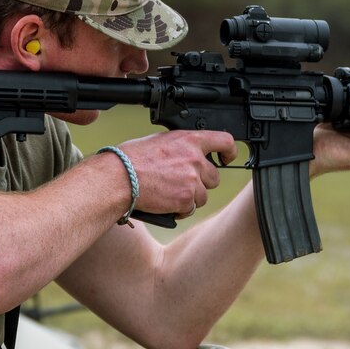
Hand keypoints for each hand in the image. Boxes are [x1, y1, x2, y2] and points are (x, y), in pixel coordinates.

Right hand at [114, 130, 236, 216]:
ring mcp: (192, 180)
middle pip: (214, 177)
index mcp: (189, 140)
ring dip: (190, 198)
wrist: (119, 178)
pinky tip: (164, 202)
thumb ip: (181, 147)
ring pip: (203, 196)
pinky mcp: (186, 199)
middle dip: (201, 183)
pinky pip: (190, 209)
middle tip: (181, 183)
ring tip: (168, 192)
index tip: (226, 158)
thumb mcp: (161, 141)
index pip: (225, 141)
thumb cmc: (131, 159)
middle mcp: (195, 159)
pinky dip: (179, 209)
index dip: (230, 152)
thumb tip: (190, 154)